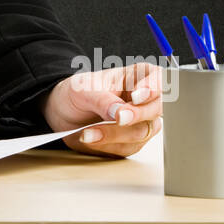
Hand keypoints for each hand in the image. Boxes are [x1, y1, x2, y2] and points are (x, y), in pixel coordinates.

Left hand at [42, 62, 162, 157]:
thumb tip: (120, 113)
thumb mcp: (84, 89)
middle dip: (137, 116)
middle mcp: (144, 100)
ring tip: (88, 132)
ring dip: (114, 134)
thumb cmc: (78, 92)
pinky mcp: (131, 141)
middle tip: (119, 119)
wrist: (64, 112)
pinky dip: (107, 145)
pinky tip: (90, 138)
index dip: (153, 88)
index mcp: (137, 76)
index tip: (137, 97)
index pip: (159, 78)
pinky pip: (127, 148)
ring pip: (142, 132)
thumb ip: (103, 100)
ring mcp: (141, 122)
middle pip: (157, 109)